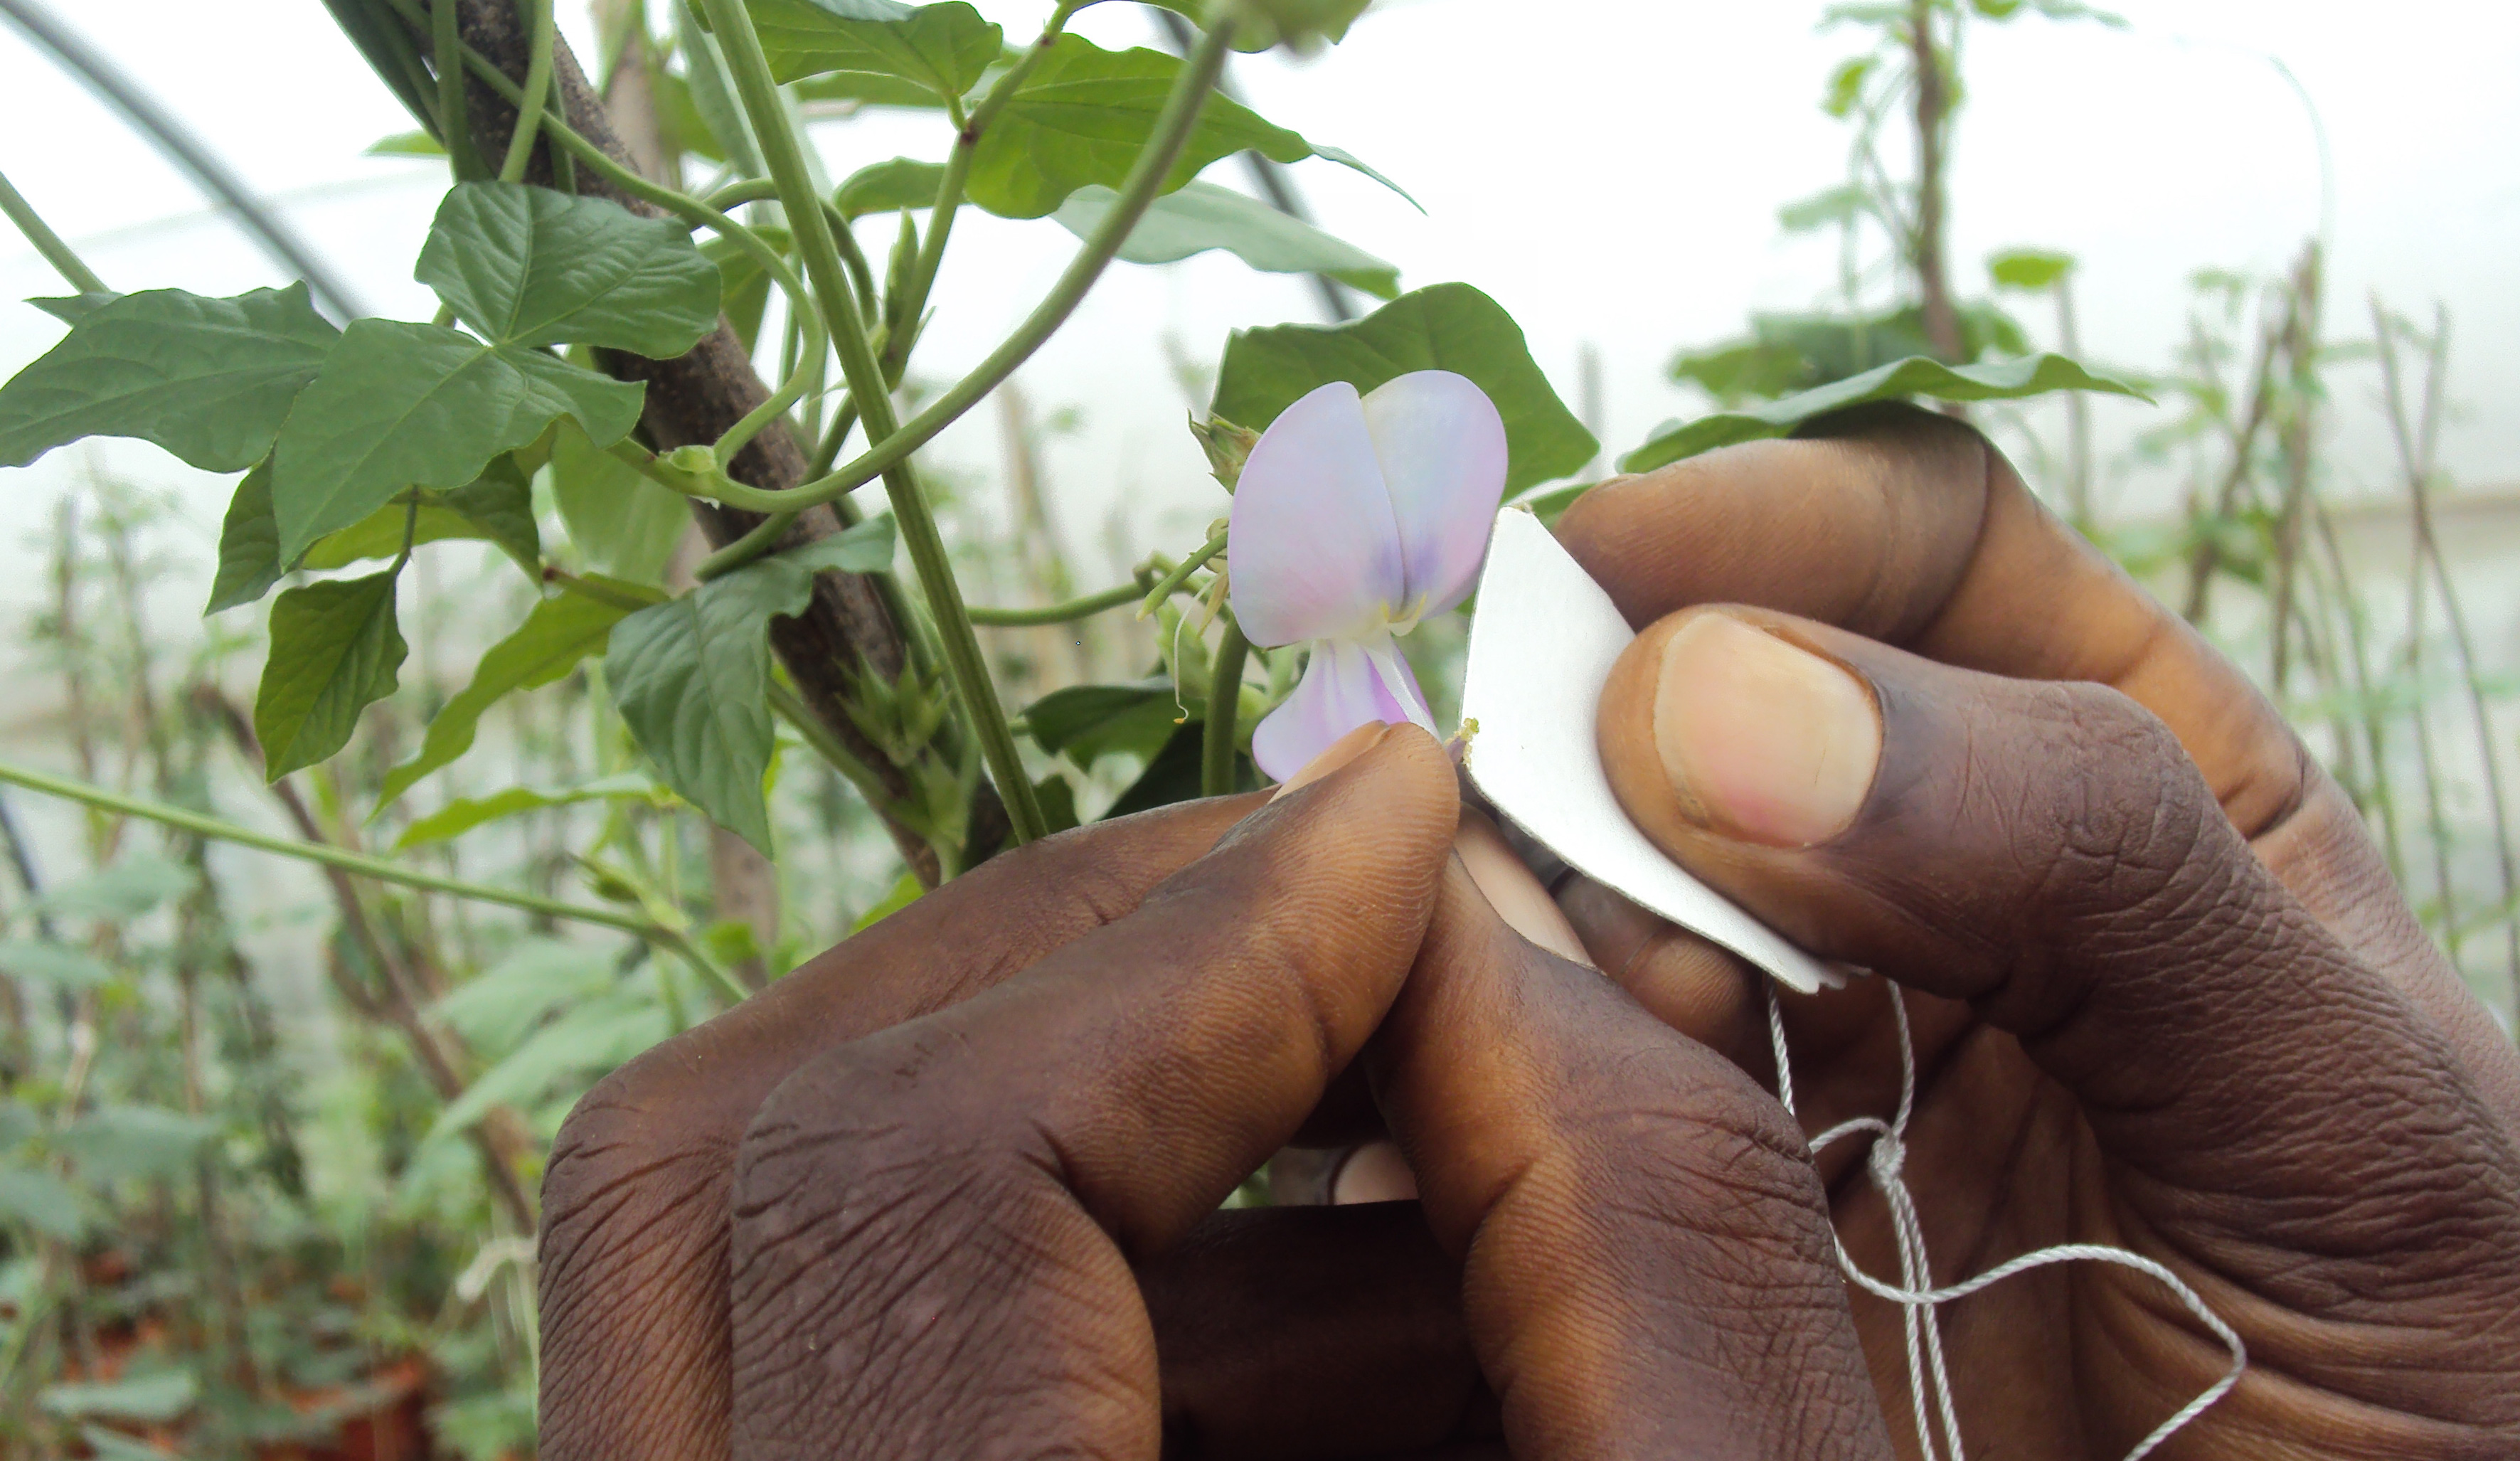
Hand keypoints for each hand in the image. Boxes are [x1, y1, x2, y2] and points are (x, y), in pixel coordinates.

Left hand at [538, 723, 1929, 1459]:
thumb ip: (1639, 1264)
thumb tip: (1493, 896)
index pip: (917, 1203)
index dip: (1183, 960)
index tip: (1422, 822)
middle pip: (719, 1163)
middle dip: (1076, 955)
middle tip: (1353, 871)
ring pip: (730, 1232)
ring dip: (1073, 1100)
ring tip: (1372, 1060)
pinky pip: (814, 1347)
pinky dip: (1063, 1268)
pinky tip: (1338, 1279)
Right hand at [1553, 404, 2519, 1456]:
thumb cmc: (2419, 1381)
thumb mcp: (2337, 1098)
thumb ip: (2089, 862)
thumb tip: (1713, 703)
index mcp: (2126, 782)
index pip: (1920, 550)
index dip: (1752, 523)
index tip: (1583, 576)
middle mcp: (1928, 888)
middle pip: (1701, 706)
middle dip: (1583, 729)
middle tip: (1486, 801)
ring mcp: (1788, 1052)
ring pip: (1578, 897)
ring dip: (1505, 909)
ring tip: (1466, 979)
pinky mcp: (1681, 1214)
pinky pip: (1529, 1088)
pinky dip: (1460, 1073)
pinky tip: (1447, 1114)